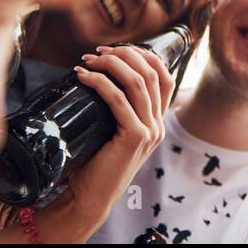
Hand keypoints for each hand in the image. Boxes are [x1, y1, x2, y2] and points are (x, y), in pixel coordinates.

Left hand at [45, 45, 175, 238]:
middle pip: (152, 73)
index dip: (143, 55)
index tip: (116, 50)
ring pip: (138, 82)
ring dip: (111, 65)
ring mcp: (150, 132)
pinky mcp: (134, 138)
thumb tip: (97, 73)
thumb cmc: (94, 163)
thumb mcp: (112, 130)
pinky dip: (100, 83)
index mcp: (157, 121)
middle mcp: (158, 125)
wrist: (89, 198)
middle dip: (124, 55)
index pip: (164, 76)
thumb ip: (117, 109)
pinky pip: (119, 100)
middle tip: (98, 52)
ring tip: (88, 60)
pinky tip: (84, 78)